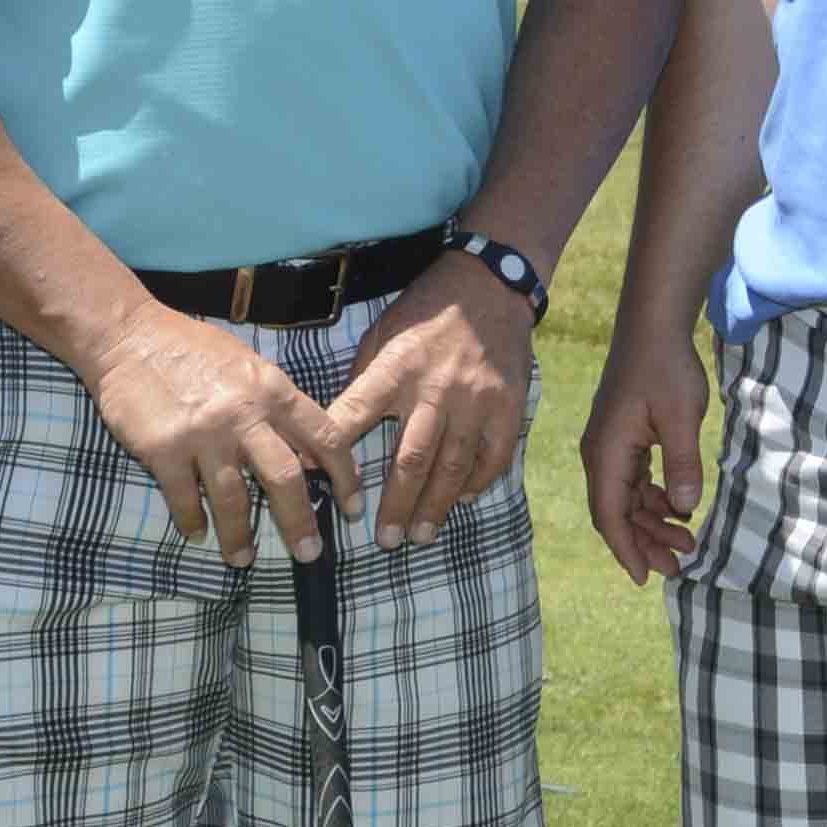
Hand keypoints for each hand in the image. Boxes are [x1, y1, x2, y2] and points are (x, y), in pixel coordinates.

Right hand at [82, 303, 362, 563]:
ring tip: (242, 559)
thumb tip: (309, 455)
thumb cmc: (192, 349)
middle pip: (285, 479)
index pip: (325, 437)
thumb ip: (279, 407)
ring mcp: (202, 435)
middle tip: (309, 553)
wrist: (128, 337)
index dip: (345, 476)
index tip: (351, 506)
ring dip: (239, 537)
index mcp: (272, 390)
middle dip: (300, 523)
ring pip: (233, 500)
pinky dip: (192, 520)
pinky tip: (197, 530)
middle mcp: (243, 414)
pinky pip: (185, 499)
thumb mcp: (249, 367)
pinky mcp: (163, 451)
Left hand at [323, 258, 533, 550]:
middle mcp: (435, 389)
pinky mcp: (507, 407)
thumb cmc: (425, 312)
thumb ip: (362, 380)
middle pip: (412, 458)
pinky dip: (478, 481)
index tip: (319, 484)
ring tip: (420, 534)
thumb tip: (329, 426)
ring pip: (453, 466)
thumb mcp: (382, 333)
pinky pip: (493, 456)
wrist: (490, 287)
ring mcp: (476, 401)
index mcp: (396, 368)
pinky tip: (463, 499)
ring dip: (435, 505)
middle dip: (397, 503)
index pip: (356, 414)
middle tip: (386, 539)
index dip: (335, 452)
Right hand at [577, 319, 716, 582]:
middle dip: (645, 543)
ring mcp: (611, 446)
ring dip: (652, 523)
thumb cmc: (666, 368)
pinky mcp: (624, 438)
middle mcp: (600, 454)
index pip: (609, 516)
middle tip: (679, 566)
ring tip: (686, 542)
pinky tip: (678, 508)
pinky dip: (653, 500)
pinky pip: (634, 481)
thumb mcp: (682, 418)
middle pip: (617, 513)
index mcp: (606, 453)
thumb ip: (683, 464)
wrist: (654, 327)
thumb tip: (684, 508)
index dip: (627, 550)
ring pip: (627, 500)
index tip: (646, 578)